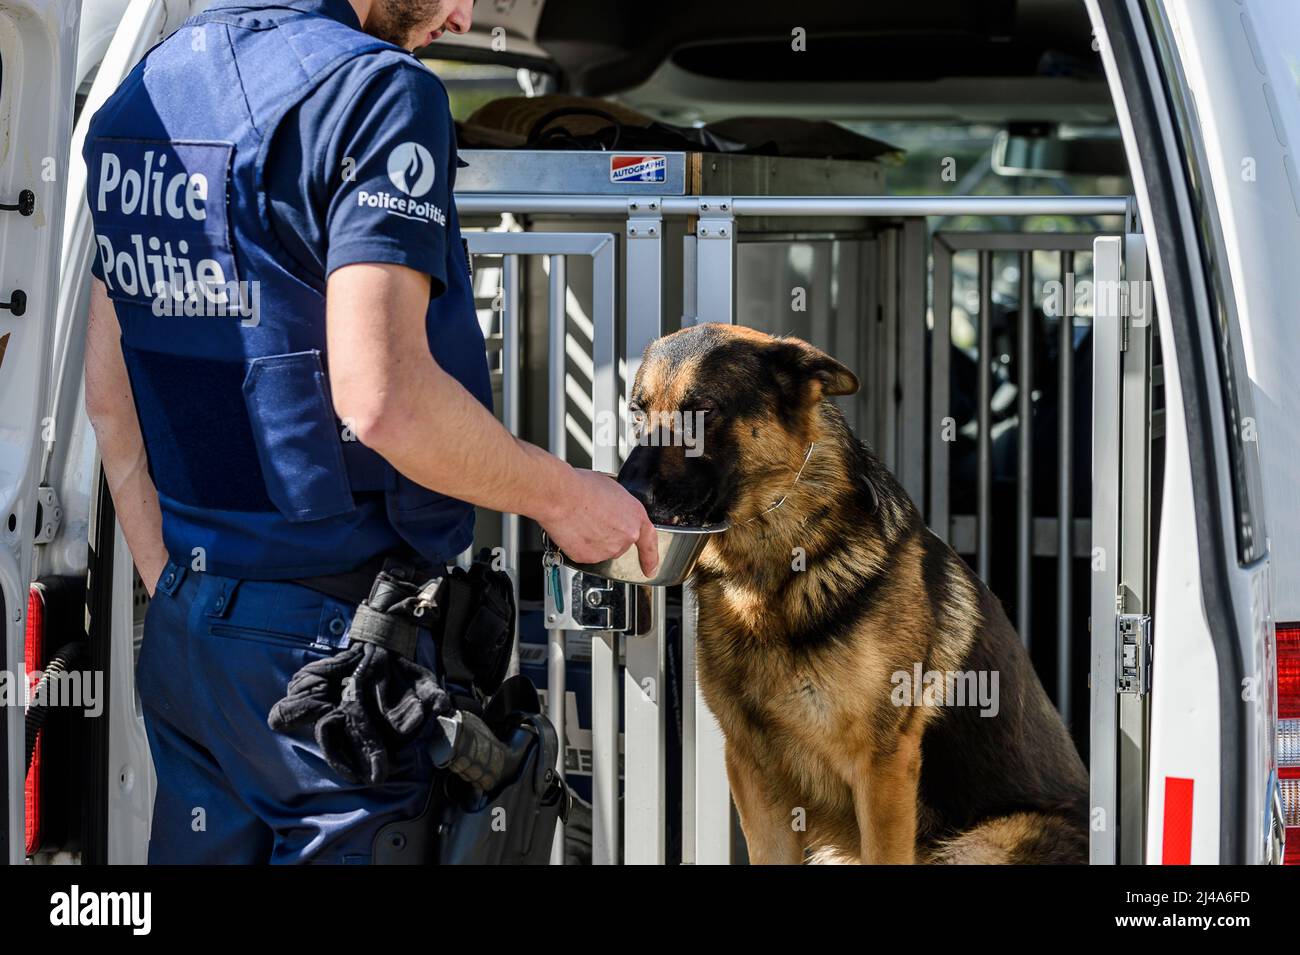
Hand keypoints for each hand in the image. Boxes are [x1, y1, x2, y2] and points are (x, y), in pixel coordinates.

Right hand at [543, 469, 658, 576]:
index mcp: (635, 516)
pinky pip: (584, 554)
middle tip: (592, 519)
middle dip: (607, 535)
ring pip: (602, 550)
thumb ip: (618, 505)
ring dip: (593, 540)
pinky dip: (578, 545)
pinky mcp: (589, 557)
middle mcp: (625, 536)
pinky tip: (573, 530)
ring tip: (580, 520)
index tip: (650, 568)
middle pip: (619, 543)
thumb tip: (611, 507)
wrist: (561, 497)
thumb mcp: (610, 488)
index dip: (650, 558)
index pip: (649, 542)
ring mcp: (608, 549)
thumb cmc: (582, 487)